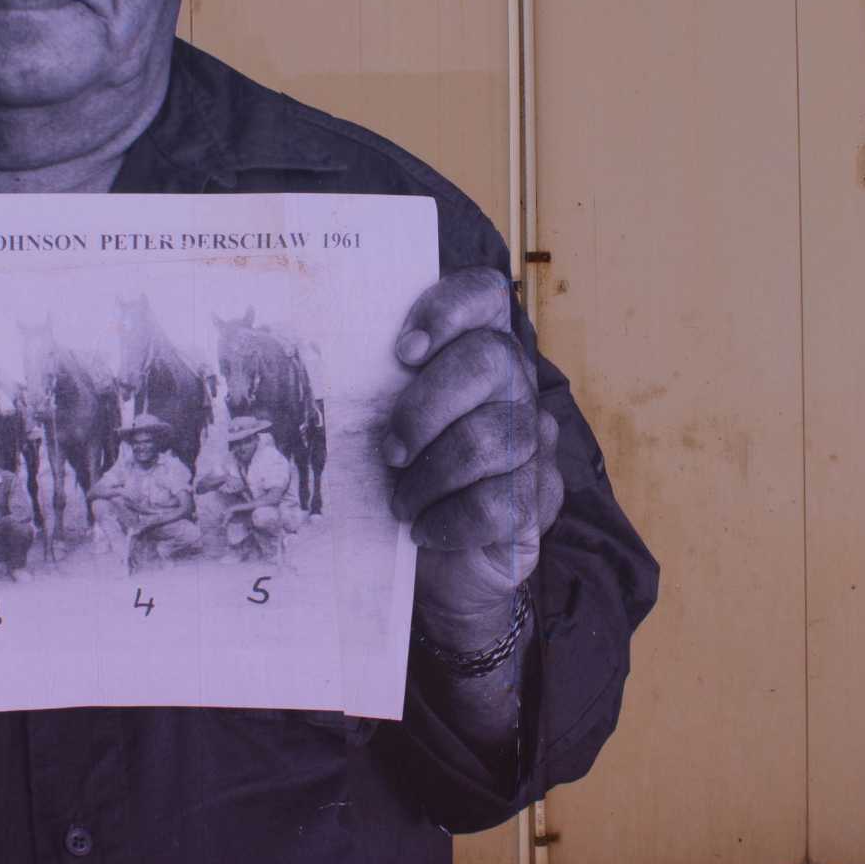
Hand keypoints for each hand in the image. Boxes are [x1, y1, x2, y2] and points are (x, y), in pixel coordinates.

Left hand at [384, 267, 565, 566]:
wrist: (435, 567)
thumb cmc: (404, 480)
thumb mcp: (383, 424)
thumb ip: (376, 387)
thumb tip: (327, 359)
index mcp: (475, 352)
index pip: (485, 296)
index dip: (449, 309)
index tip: (404, 351)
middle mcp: (515, 387)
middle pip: (489, 361)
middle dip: (425, 407)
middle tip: (390, 450)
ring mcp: (532, 444)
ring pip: (490, 438)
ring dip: (429, 477)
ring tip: (401, 501)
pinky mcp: (537, 502)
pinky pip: (496, 502)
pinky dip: (448, 521)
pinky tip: (425, 528)